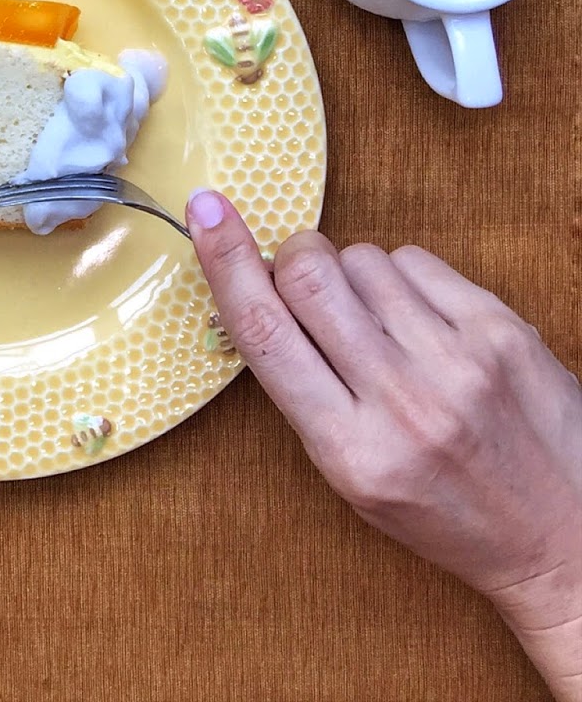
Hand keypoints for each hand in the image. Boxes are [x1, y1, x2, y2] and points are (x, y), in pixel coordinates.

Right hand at [188, 188, 581, 698]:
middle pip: (309, 276)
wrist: (568, 538)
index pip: (265, 332)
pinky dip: (401, 277)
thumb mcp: (351, 474)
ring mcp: (458, 360)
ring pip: (361, 259)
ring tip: (379, 322)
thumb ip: (303, 387)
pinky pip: (415, 259)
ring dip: (351, 275)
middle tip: (305, 283)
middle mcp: (404, 401)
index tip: (204, 210)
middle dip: (292, 261)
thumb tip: (257, 288)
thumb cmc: (449, 512)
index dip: (224, 261)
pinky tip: (419, 319)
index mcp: (351, 449)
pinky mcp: (501, 328)